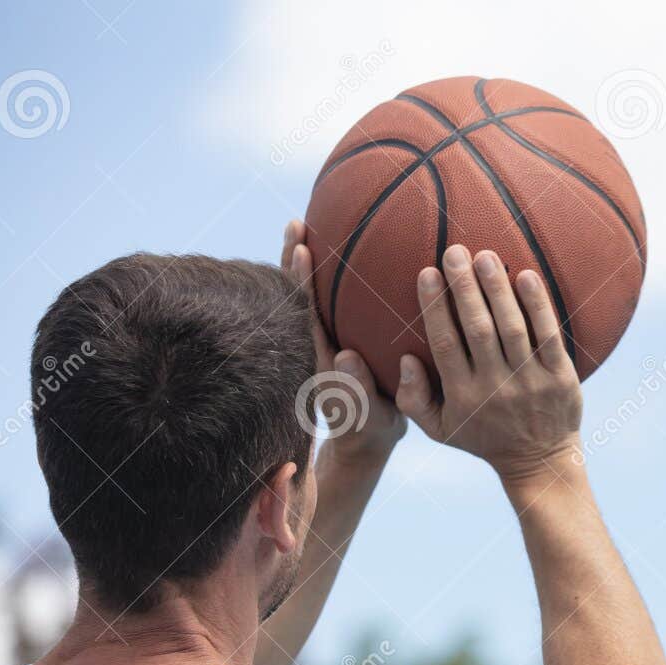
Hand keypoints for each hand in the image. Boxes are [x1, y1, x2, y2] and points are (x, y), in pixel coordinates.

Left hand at [281, 219, 405, 465]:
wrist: (365, 438)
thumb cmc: (372, 428)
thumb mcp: (371, 417)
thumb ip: (358, 390)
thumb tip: (345, 356)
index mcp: (317, 362)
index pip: (304, 315)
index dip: (300, 282)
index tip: (302, 250)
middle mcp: (312, 347)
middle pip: (295, 297)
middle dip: (293, 261)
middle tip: (295, 224)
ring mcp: (320, 343)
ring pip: (304, 297)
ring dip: (300, 262)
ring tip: (301, 227)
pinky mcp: (329, 342)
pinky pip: (321, 304)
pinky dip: (318, 277)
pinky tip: (329, 252)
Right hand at [402, 243, 582, 485]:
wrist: (539, 461)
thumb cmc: (484, 438)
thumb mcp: (440, 429)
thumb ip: (413, 399)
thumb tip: (406, 359)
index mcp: (464, 396)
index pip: (445, 344)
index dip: (435, 307)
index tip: (427, 272)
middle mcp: (496, 387)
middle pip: (478, 330)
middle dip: (465, 288)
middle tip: (454, 251)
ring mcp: (530, 381)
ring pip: (512, 328)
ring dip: (498, 289)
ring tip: (485, 255)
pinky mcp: (560, 378)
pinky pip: (548, 337)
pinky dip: (538, 306)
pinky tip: (527, 276)